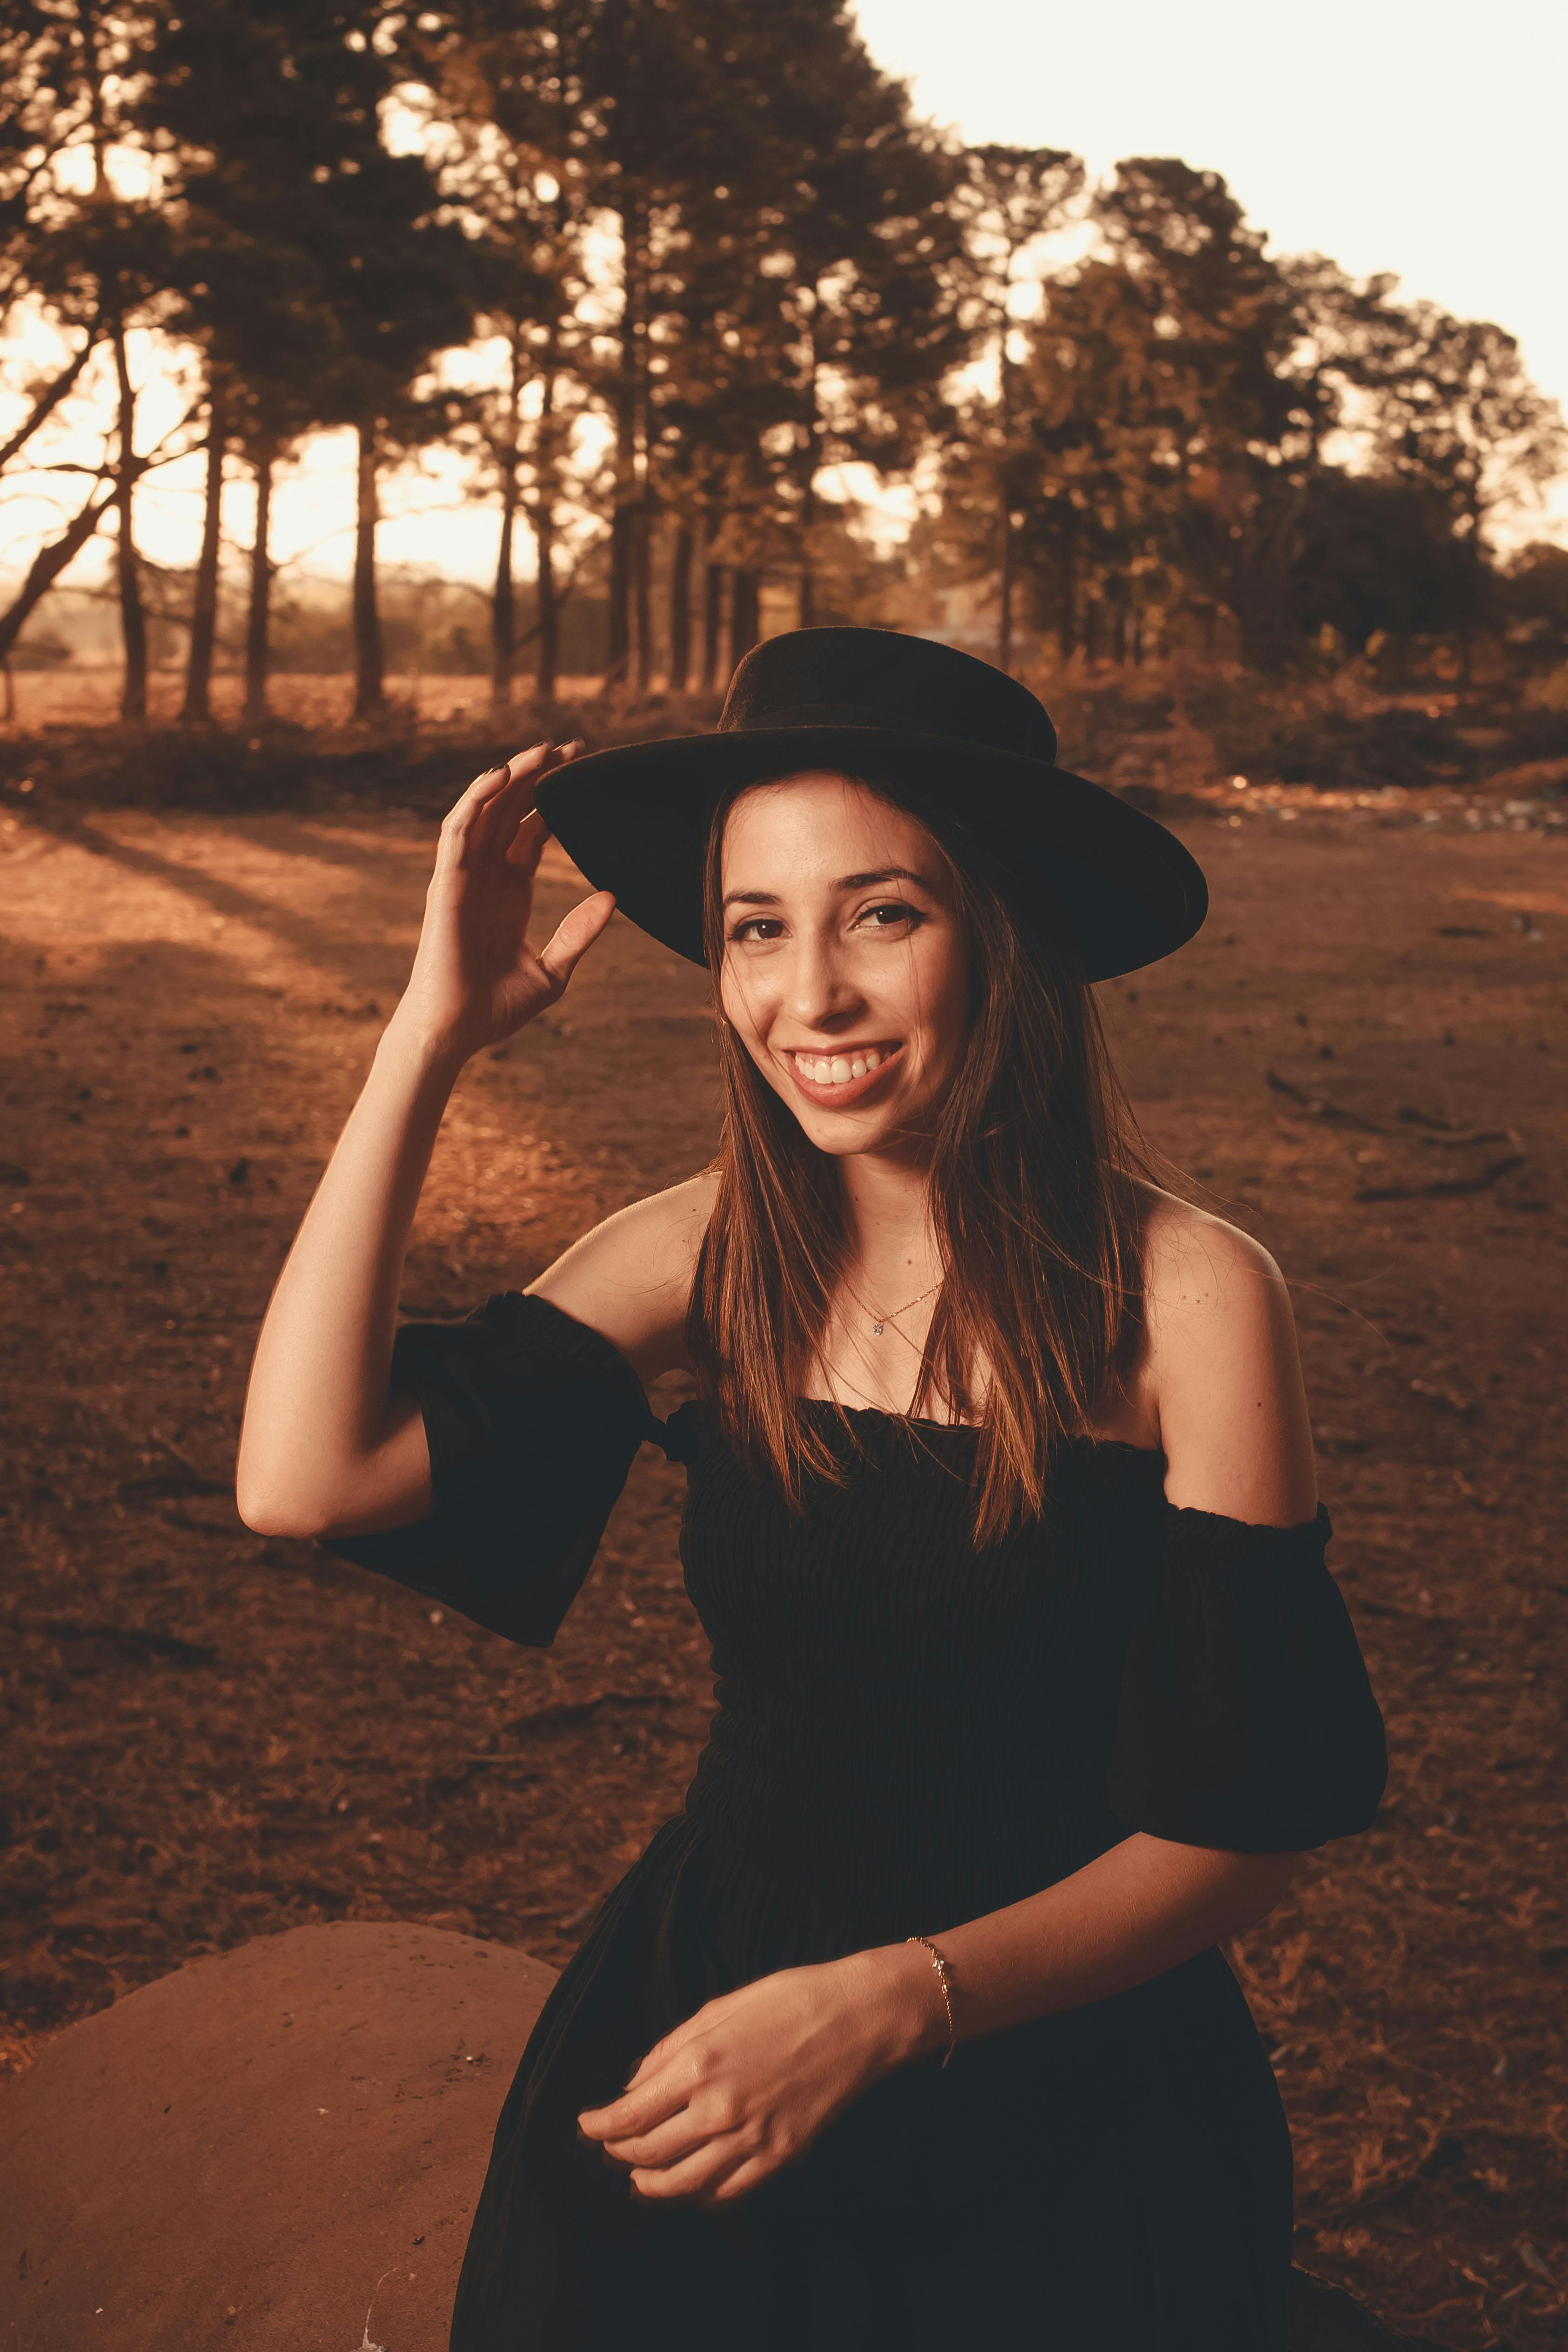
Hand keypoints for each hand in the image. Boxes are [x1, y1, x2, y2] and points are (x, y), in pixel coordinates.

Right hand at [390, 741, 613, 1066]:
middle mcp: (487, 876)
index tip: (584, 774)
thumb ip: (578, 934)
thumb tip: (612, 898)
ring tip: (544, 750)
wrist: (457, 1032)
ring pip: (486, 810)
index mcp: (510, 891)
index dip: (554, 801)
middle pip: (512, 811)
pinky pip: (458, 829)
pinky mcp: (446, 882)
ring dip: (511, 776)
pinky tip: (501, 774)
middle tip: (573, 748)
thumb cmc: (496, 1009)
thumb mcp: (552, 971)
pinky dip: (476, 798)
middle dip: (539, 777)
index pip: (532, 831)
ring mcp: (464, 876)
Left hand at [576, 1954, 921, 2207]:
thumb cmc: (788, 2000)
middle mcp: (720, 2108)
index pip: (630, 2114)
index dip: (599, 2126)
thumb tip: (635, 2085)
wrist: (859, 2018)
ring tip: (638, 2177)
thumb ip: (670, 2049)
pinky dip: (700, 2196)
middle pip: (649, 2152)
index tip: (584, 2125)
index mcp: (700, 2063)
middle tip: (609, 2147)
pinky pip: (728, 2192)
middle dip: (619, 2153)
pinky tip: (689, 2186)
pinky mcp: (781, 2156)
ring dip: (651, 2184)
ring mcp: (752, 2138)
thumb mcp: (720, 2008)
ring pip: (683, 2185)